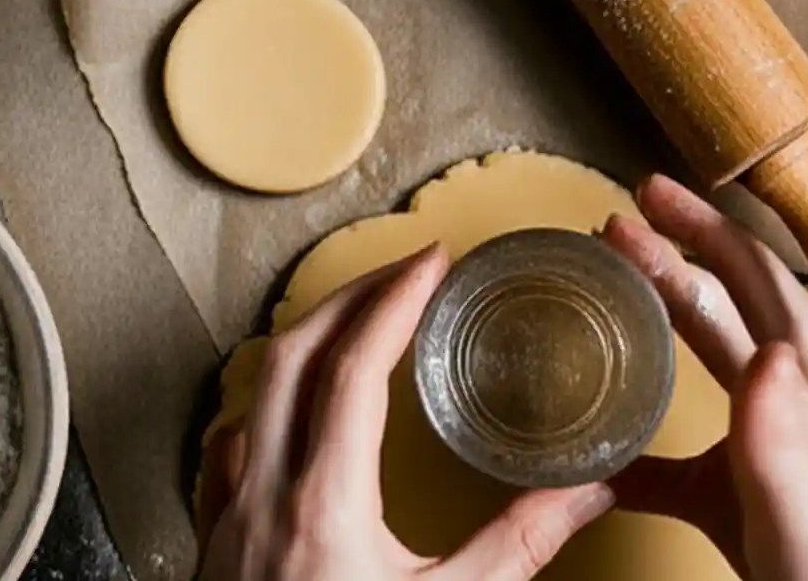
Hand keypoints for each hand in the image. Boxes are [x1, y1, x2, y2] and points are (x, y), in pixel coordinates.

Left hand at [201, 244, 615, 580]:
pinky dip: (264, 400)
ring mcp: (227, 517)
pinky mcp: (216, 542)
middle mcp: (261, 497)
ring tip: (355, 322)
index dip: (393, 300)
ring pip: (249, 391)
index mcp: (322, 507)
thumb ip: (521, 545)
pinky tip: (289, 407)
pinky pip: (227, 441)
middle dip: (347, 297)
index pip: (351, 368)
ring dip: (304, 341)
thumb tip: (591, 492)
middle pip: (288, 356)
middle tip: (401, 273)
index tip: (431, 262)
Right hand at [600, 175, 807, 580]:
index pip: (758, 297)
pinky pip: (678, 464)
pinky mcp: (740, 510)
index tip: (649, 201)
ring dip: (672, 317)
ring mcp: (764, 460)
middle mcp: (790, 420)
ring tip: (623, 289)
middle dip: (687, 252)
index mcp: (805, 412)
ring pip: (718, 365)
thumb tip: (759, 354)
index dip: (706, 240)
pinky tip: (603, 459)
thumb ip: (785, 443)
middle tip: (628, 215)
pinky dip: (637, 450)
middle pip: (738, 311)